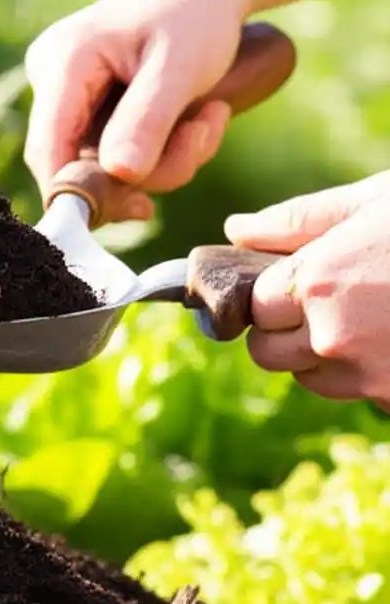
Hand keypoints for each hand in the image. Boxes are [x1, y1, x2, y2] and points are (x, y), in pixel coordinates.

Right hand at [23, 0, 259, 219]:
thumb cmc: (196, 15)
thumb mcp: (180, 67)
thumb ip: (147, 120)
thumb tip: (119, 175)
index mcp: (62, 62)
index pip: (48, 147)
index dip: (78, 189)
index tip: (130, 211)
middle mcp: (52, 80)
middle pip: (80, 161)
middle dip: (148, 168)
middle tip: (203, 138)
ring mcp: (68, 96)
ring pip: (104, 164)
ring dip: (167, 158)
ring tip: (210, 118)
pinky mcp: (87, 109)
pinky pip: (115, 153)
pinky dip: (162, 150)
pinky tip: (195, 119)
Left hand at [224, 172, 389, 409]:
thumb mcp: (374, 202)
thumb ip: (298, 221)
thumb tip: (235, 229)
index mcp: (317, 281)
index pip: (252, 307)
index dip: (271, 293)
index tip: (294, 281)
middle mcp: (332, 335)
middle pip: (267, 352)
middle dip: (285, 329)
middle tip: (327, 301)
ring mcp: (370, 375)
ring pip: (309, 379)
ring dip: (323, 355)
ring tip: (373, 315)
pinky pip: (359, 394)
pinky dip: (369, 373)